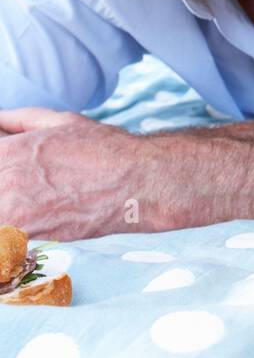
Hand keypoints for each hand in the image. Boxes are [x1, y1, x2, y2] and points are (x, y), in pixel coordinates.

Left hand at [0, 108, 151, 239]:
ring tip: (40, 205)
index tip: (15, 178)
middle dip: (8, 190)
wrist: (137, 182)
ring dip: (11, 211)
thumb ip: (19, 119)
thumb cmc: (103, 149)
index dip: (4, 170)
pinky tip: (41, 222)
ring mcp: (14, 209)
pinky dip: (16, 233)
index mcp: (8, 150)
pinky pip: (8, 237)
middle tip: (36, 191)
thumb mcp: (61, 122)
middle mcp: (5, 179)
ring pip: (1, 213)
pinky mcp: (28, 235)